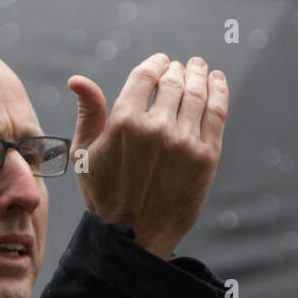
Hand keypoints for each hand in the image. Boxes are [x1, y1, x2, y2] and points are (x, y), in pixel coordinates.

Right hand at [68, 54, 228, 258]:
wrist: (135, 235)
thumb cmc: (105, 195)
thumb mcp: (84, 155)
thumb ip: (87, 113)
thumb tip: (78, 80)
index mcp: (123, 123)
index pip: (145, 76)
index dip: (154, 63)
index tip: (159, 62)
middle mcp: (155, 128)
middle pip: (173, 81)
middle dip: (176, 70)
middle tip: (180, 67)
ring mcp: (184, 141)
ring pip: (197, 92)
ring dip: (198, 74)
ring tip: (199, 68)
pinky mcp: (207, 155)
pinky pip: (217, 111)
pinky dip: (219, 90)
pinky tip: (216, 81)